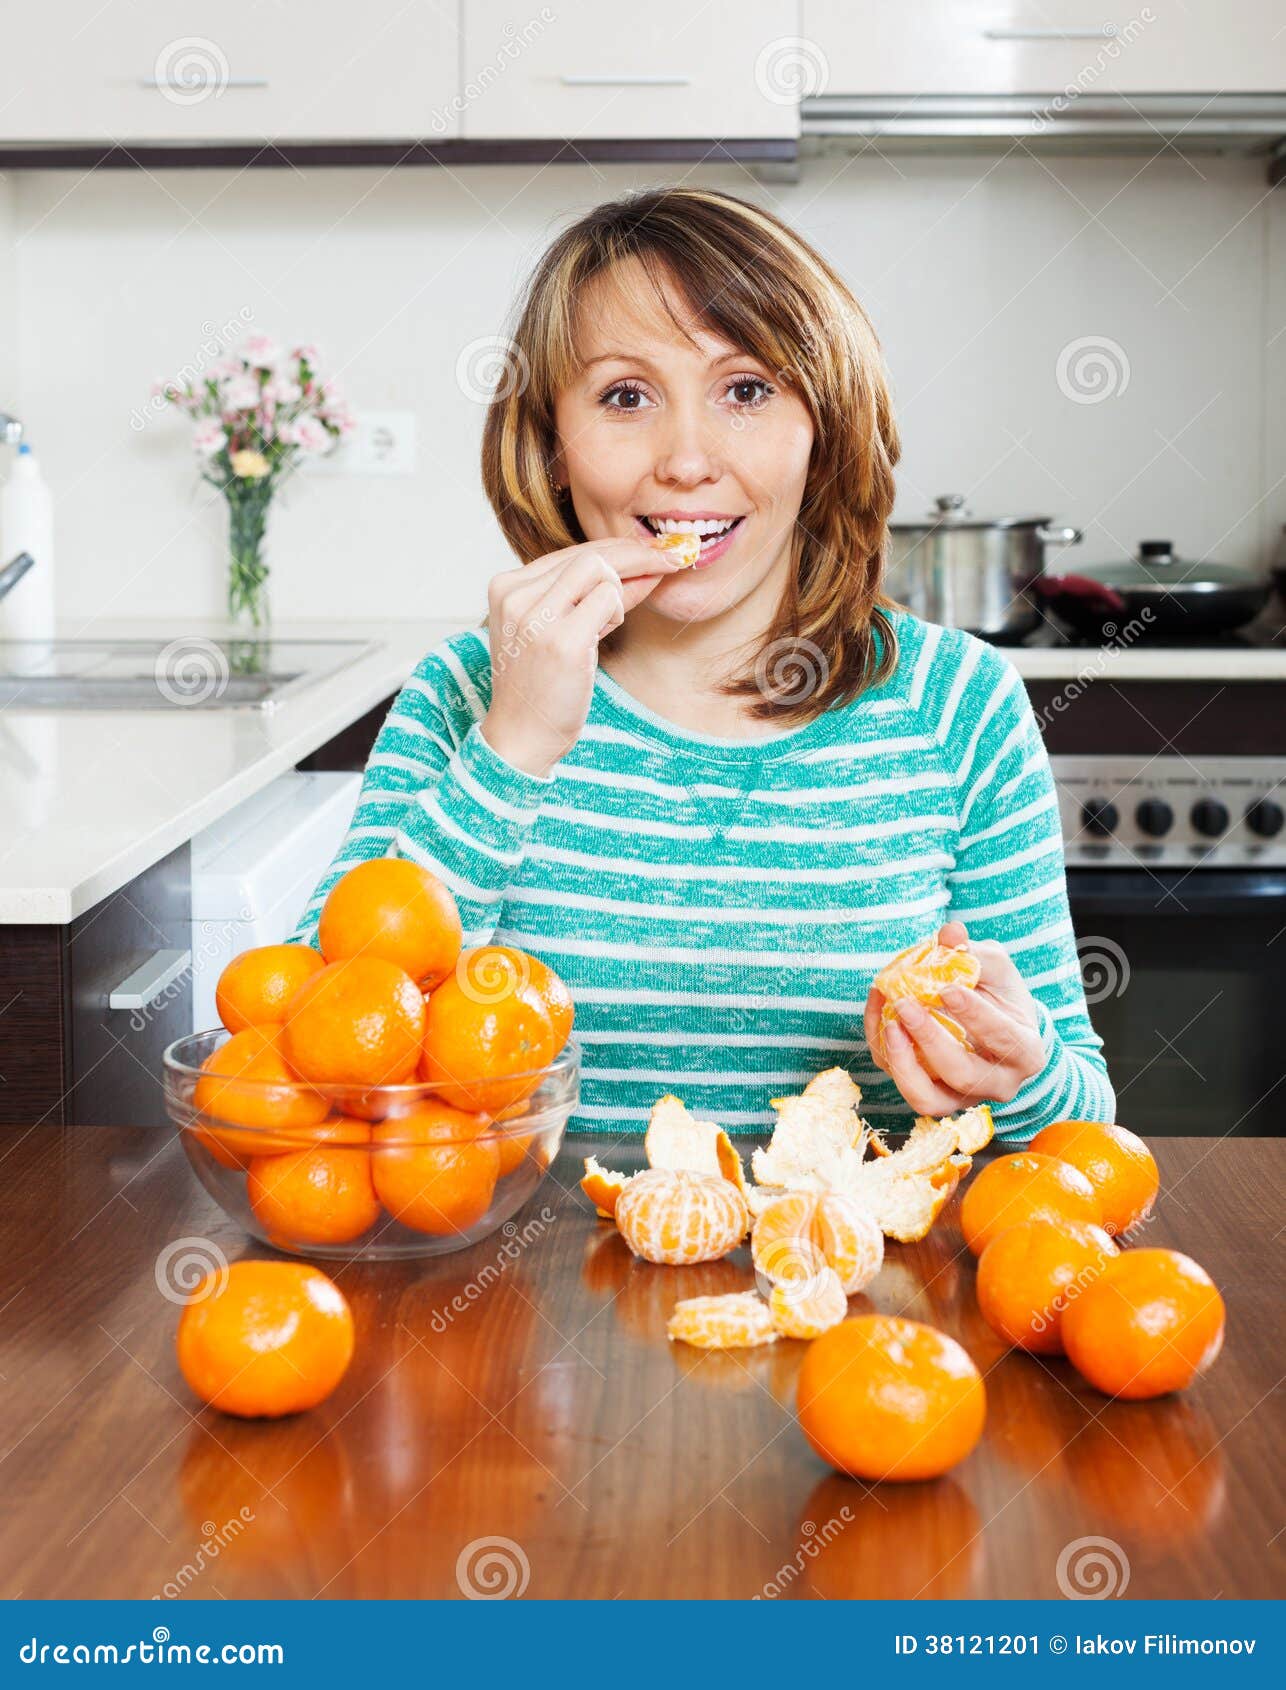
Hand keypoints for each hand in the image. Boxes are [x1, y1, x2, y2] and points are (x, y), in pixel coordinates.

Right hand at [480, 537, 682, 776]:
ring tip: (606, 625)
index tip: (650, 553)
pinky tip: (605, 633)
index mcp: (507, 587)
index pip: (569, 553)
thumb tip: (643, 565)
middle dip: (637, 553)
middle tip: (673, 558)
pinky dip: (619, 612)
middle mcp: (515, 594)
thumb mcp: (552, 629)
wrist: (520, 736)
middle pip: (588, 553)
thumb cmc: (540, 687)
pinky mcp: (562, 640)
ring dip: (621, 592)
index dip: (615, 551)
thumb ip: (585, 597)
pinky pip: (609, 599)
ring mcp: (537, 617)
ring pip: (600, 569)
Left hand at [863, 920, 1046, 1117]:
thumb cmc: (998, 996)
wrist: (992, 1028)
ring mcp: (963, 1097)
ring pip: (928, 1098)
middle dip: (931, 1039)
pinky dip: (887, 1054)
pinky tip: (879, 1017)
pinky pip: (904, 1085)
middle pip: (962, 1074)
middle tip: (906, 1003)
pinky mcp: (932, 1098)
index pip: (1003, 1039)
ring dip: (902, 1062)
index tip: (948, 989)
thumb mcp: (996, 968)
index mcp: (1025, 1052)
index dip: (975, 1016)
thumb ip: (975, 952)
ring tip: (888, 1023)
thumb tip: (950, 933)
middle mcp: (998, 1084)